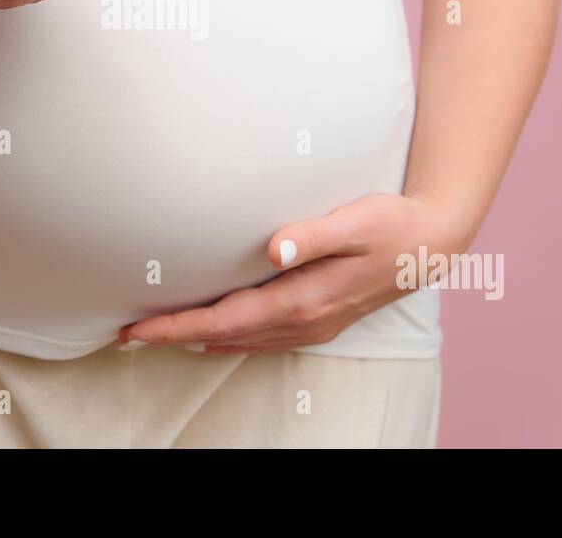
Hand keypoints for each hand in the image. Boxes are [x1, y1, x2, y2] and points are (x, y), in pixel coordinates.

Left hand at [118, 194, 470, 354]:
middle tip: (127, 334)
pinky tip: (214, 336)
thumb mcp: (356, 219)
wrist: (434, 242)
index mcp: (304, 297)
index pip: (225, 320)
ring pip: (243, 342)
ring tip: (157, 335)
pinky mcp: (320, 319)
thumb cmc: (392, 223)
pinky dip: (230, 340)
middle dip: (175, 337)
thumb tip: (275, 249)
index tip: (136, 329)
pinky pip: (263, 339)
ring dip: (199, 340)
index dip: (177, 327)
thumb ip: (314, 233)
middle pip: (226, 336)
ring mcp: (314, 324)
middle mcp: (305, 319)